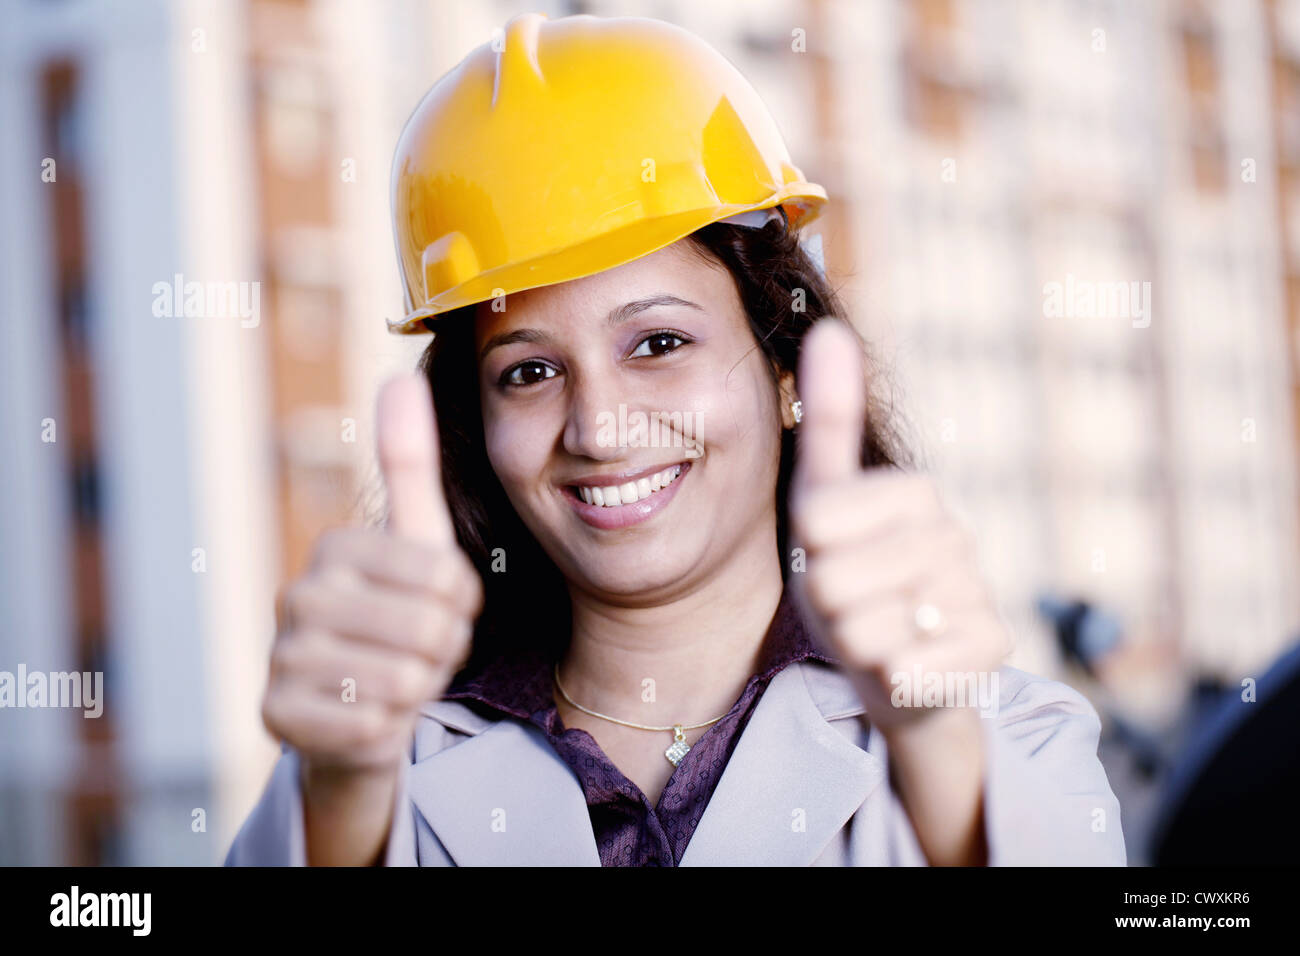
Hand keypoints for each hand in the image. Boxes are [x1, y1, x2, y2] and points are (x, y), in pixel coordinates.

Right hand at [260, 372, 482, 862]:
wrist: (355, 711)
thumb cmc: (396, 619)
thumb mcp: (416, 542)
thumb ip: (410, 463)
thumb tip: (402, 374)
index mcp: (338, 547)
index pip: (447, 577)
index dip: (462, 605)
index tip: (438, 607)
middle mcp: (298, 596)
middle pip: (430, 630)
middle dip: (443, 650)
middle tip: (418, 651)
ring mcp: (281, 658)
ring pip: (405, 680)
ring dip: (418, 688)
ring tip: (396, 678)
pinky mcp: (276, 718)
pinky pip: (373, 726)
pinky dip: (387, 727)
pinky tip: (368, 715)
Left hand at [788, 318, 1007, 862]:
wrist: (900, 669)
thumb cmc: (853, 577)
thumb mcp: (825, 498)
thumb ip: (827, 420)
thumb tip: (829, 326)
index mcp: (915, 490)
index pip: (816, 519)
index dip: (810, 550)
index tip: (834, 553)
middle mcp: (954, 536)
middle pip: (833, 578)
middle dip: (829, 604)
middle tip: (856, 602)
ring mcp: (978, 593)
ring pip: (864, 631)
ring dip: (856, 644)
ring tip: (881, 632)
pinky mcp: (991, 651)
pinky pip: (903, 670)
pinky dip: (890, 679)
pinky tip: (909, 666)